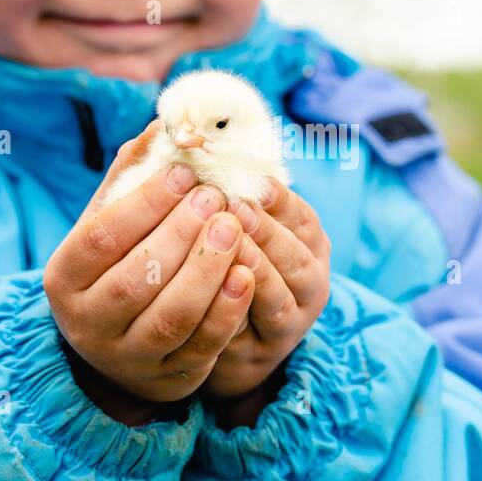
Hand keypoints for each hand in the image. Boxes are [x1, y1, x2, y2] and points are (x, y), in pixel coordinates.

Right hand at [44, 120, 255, 411]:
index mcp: (65, 277)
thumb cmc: (119, 266)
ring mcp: (129, 358)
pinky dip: (227, 310)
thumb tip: (165, 124)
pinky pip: (203, 346)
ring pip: (172, 315)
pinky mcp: (170, 379)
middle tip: (215, 198)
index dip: (146, 202)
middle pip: (137, 278)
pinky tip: (247, 273)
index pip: (103, 236)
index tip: (183, 172)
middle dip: (181, 233)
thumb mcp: (111, 223)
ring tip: (233, 227)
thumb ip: (131, 177)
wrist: (119, 348)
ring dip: (208, 270)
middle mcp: (87, 323)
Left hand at [201, 177, 331, 413]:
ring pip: (286, 288)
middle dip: (268, 228)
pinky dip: (246, 303)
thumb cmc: (214, 266)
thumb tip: (171, 132)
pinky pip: (265, 322)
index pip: (300, 214)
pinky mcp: (270, 348)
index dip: (278, 197)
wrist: (205, 340)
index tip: (251, 181)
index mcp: (305, 240)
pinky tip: (223, 284)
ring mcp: (295, 316)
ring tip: (230, 243)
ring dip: (260, 263)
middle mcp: (310, 277)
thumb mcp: (226, 227)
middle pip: (297, 250)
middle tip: (236, 207)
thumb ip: (211, 188)